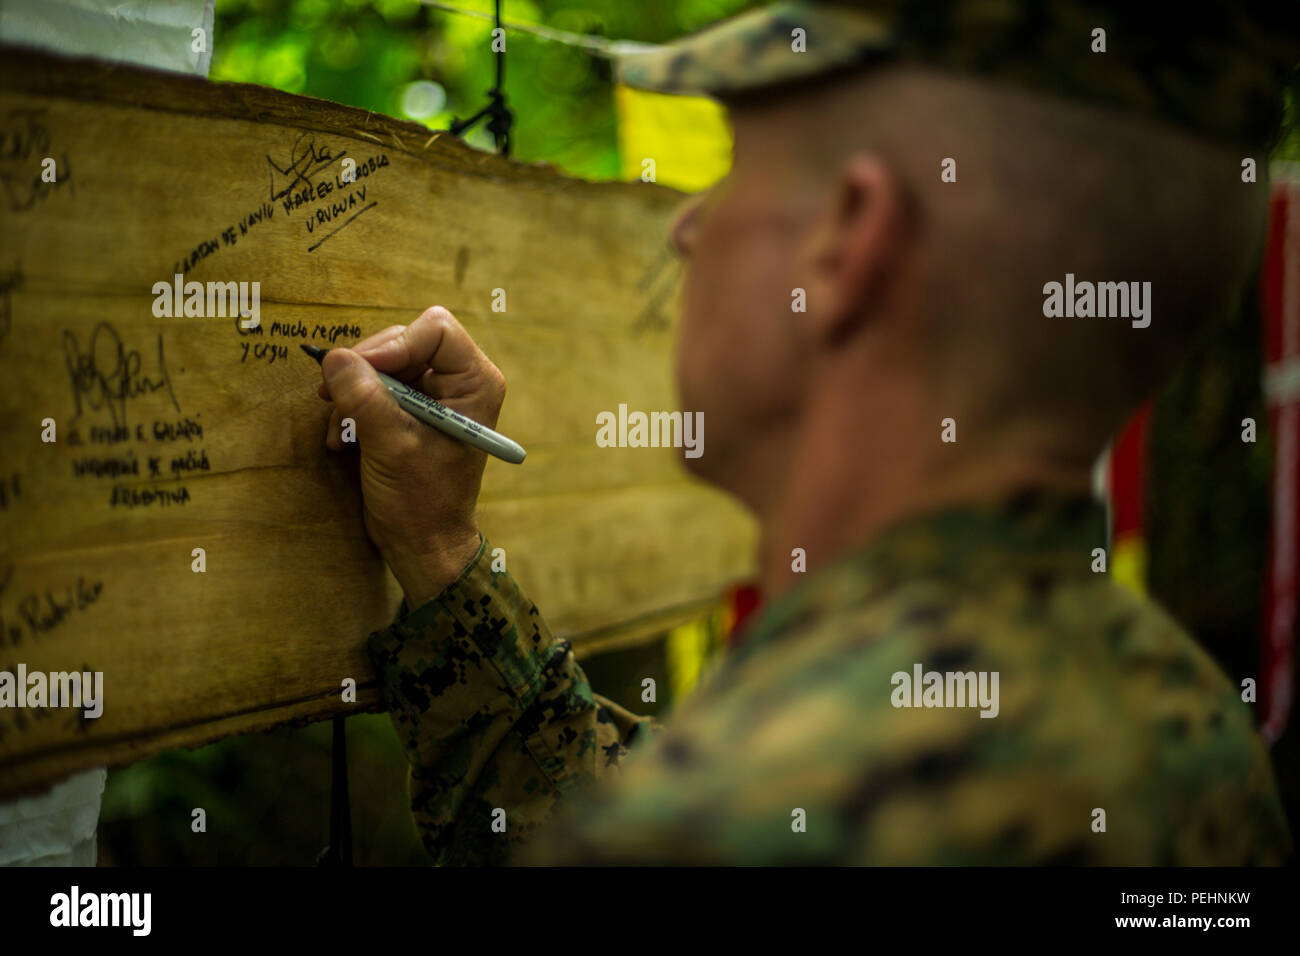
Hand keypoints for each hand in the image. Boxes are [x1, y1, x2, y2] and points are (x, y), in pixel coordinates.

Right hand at [316, 306, 506, 607]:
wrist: (422, 543)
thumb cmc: (422, 501)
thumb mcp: (392, 446)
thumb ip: (366, 400)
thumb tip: (334, 358)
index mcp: (475, 382)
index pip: (434, 330)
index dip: (392, 345)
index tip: (359, 372)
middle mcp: (460, 381)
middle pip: (403, 341)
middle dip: (366, 370)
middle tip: (332, 397)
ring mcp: (435, 394)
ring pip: (383, 363)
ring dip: (353, 394)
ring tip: (341, 431)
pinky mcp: (411, 409)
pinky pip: (374, 387)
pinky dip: (353, 408)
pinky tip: (344, 440)